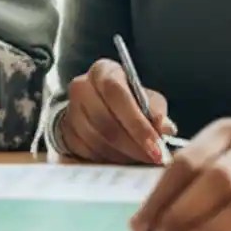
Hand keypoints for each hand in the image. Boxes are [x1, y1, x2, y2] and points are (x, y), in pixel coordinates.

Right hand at [60, 59, 176, 164]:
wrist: (96, 105)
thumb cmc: (126, 99)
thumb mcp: (146, 97)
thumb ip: (156, 111)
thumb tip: (165, 127)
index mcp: (102, 71)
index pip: (117, 94)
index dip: (137, 123)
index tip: (156, 146)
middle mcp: (81, 87)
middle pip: (106, 122)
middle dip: (133, 145)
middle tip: (153, 159)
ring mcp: (70, 111)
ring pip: (97, 140)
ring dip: (123, 155)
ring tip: (140, 159)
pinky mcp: (65, 132)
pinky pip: (88, 152)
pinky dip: (109, 159)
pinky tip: (123, 159)